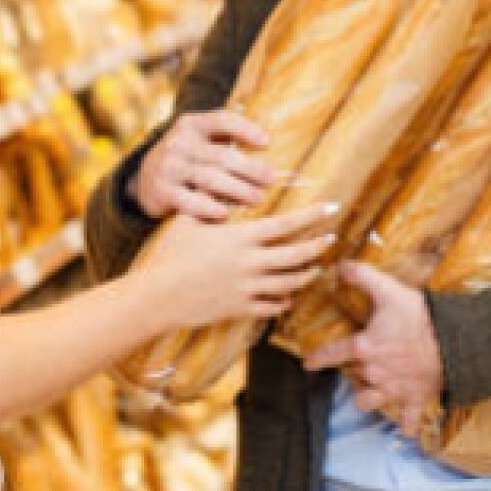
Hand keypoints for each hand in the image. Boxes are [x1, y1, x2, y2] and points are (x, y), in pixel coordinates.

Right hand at [134, 110, 276, 221]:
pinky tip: (224, 214)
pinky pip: (189, 200)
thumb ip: (226, 138)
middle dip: (250, 169)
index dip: (246, 130)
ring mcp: (169, 167)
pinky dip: (208, 207)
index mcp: (191, 124)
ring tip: (257, 198)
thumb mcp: (200, 140)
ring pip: (210, 179)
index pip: (222, 120)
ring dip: (237, 189)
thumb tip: (267, 146)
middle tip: (270, 180)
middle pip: (222, 156)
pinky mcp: (162, 191)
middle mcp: (179, 143)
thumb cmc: (187, 158)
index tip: (266, 144)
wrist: (145, 179)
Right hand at [142, 204, 336, 328]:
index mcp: (241, 238)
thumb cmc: (170, 255)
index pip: (286, 223)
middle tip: (332, 239)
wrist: (158, 296)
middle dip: (318, 246)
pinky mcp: (241, 309)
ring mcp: (248, 288)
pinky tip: (289, 296)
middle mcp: (250, 263)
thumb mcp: (188, 222)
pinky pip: (272, 306)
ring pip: (290, 282)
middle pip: (296, 254)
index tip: (332, 208)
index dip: (312, 215)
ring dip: (307, 274)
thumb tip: (215, 180)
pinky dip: (284, 301)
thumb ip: (207, 202)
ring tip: (315, 268)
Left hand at [306, 262, 443, 438]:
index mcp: (364, 348)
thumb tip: (340, 266)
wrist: (454, 342)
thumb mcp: (389, 290)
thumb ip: (362, 277)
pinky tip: (406, 428)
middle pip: (354, 376)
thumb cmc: (420, 317)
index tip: (308, 363)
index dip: (318, 358)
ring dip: (369, 397)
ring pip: (369, 401)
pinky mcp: (413, 400)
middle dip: (356, 370)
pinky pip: (408, 420)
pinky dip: (407, 425)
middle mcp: (373, 373)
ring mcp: (393, 390)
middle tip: (364, 361)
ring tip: (374, 389)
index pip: (332, 354)